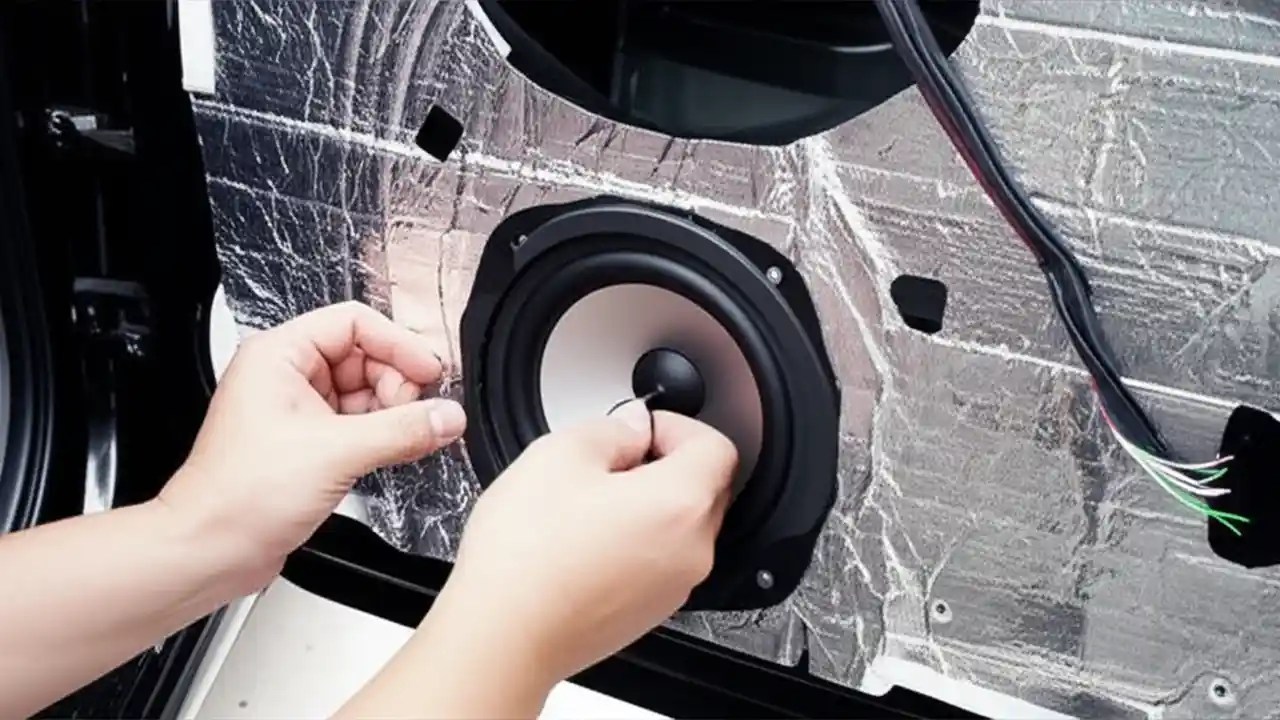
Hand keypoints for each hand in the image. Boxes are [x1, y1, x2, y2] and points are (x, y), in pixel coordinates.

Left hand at [157, 301, 465, 586]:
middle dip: (398, 385)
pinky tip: (397, 451)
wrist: (210, 549)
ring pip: (365, 393)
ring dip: (392, 414)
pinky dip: (381, 435)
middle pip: (365, 357)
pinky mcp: (308, 444)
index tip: (430, 373)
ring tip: (409, 437)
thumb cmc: (238, 496)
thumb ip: (401, 431)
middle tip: (418, 415)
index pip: (354, 323)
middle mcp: (286, 376)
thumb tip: (447, 417)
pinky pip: (358, 424)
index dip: (398, 345)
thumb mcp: (335, 454)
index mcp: (279, 355)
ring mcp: (297, 411)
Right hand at [429, 404, 737, 691]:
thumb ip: (611, 428)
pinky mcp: (650, 611)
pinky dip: (635, 543)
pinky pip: (659, 561)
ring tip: (588, 505)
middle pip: (704, 488)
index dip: (676, 426)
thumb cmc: (525, 557)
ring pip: (680, 526)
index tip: (639, 429)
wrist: (503, 636)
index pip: (716, 447)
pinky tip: (584, 542)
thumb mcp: (560, 455)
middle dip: (664, 465)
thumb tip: (633, 427)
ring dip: (647, 506)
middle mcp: (692, 550)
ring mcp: (674, 587)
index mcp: (680, 504)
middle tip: (611, 462)